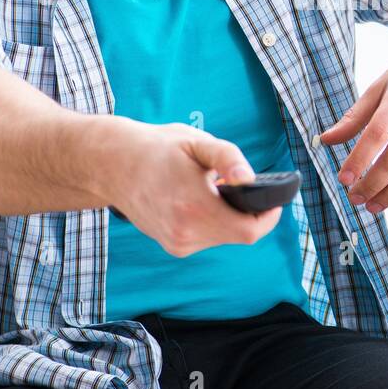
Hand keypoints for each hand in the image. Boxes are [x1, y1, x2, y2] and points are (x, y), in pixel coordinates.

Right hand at [106, 121, 282, 256]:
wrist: (114, 165)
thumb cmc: (158, 148)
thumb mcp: (197, 142)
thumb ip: (228, 158)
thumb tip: (249, 179)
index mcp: (195, 207)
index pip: (249, 230)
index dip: (268, 216)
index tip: (273, 199)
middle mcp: (185, 233)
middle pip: (239, 234)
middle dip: (248, 213)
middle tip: (243, 188)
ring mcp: (177, 243)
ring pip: (223, 237)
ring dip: (229, 218)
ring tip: (216, 192)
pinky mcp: (172, 246)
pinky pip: (207, 238)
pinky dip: (212, 222)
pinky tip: (200, 202)